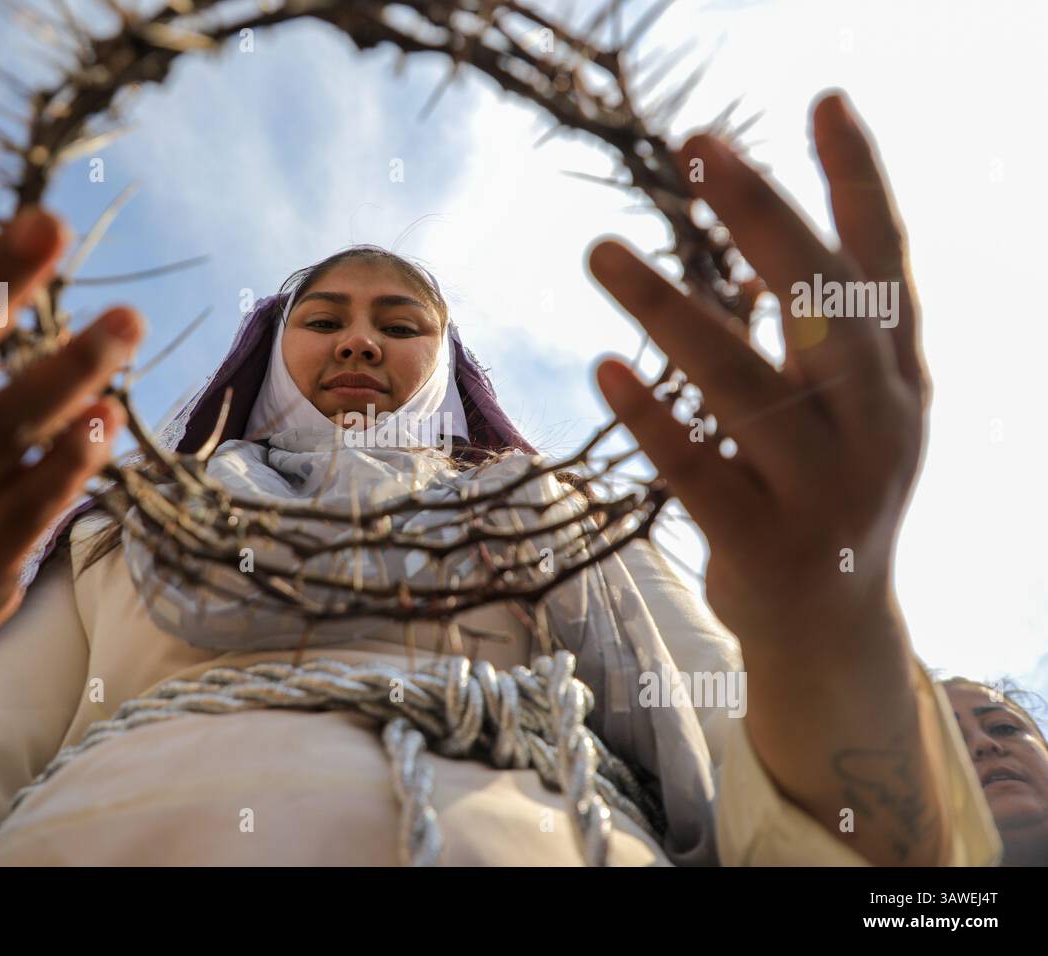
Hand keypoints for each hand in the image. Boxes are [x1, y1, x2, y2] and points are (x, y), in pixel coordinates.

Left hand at [588, 90, 928, 650]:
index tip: (820, 98)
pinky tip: (602, 367)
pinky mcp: (764, 546)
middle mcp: (877, 426)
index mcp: (899, 379)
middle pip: (824, 305)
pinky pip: (698, 474)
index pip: (885, 262)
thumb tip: (772, 226)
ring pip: (745, 388)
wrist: (834, 632)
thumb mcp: (854, 409)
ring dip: (670, 312)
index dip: (859, 180)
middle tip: (698, 145)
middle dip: (762, 218)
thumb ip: (827, 328)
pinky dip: (652, 422)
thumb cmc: (829, 490)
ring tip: (600, 249)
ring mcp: (824, 490)